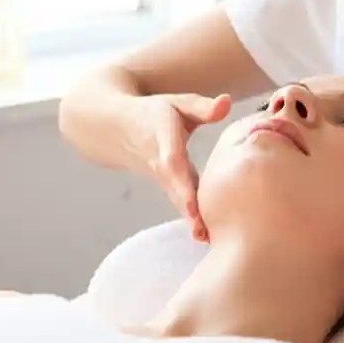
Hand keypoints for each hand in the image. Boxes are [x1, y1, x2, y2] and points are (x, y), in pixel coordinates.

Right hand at [129, 93, 231, 241]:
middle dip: (189, 211)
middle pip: (174, 190)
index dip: (182, 184)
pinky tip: (210, 235)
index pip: (173, 165)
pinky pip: (181, 202)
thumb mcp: (177, 103)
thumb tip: (227, 102)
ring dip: (191, 220)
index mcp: (164, 141)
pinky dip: (193, 217)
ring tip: (210, 240)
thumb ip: (202, 107)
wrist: (116, 129)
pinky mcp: (168, 186)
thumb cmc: (154, 113)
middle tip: (204, 235)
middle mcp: (160, 165)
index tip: (193, 206)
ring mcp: (163, 179)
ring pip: (178, 201)